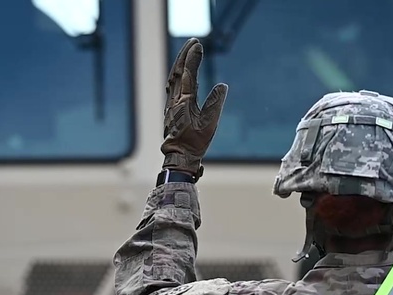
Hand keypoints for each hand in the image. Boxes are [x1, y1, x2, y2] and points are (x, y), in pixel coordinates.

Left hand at [161, 38, 227, 175]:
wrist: (178, 156)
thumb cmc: (195, 143)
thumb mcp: (209, 124)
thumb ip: (215, 104)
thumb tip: (222, 86)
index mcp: (185, 102)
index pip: (188, 74)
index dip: (193, 58)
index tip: (198, 45)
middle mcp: (175, 100)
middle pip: (178, 71)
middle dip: (185, 54)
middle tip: (193, 40)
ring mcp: (171, 103)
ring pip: (173, 77)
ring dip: (180, 61)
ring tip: (188, 50)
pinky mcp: (171, 107)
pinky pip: (172, 84)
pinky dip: (177, 72)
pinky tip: (180, 69)